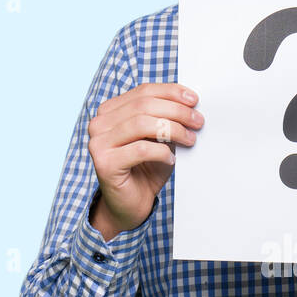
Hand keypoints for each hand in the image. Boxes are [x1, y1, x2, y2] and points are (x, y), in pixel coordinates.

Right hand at [87, 82, 203, 232]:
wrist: (131, 205)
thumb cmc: (146, 170)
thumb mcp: (158, 138)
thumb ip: (165, 118)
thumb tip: (190, 103)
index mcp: (110, 111)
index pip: (143, 91)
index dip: (170, 92)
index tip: (194, 99)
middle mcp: (99, 123)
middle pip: (143, 105)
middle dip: (176, 111)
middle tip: (198, 121)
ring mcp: (98, 143)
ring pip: (141, 124)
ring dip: (173, 130)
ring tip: (190, 139)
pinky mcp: (105, 163)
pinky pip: (141, 149)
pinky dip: (161, 152)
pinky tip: (171, 160)